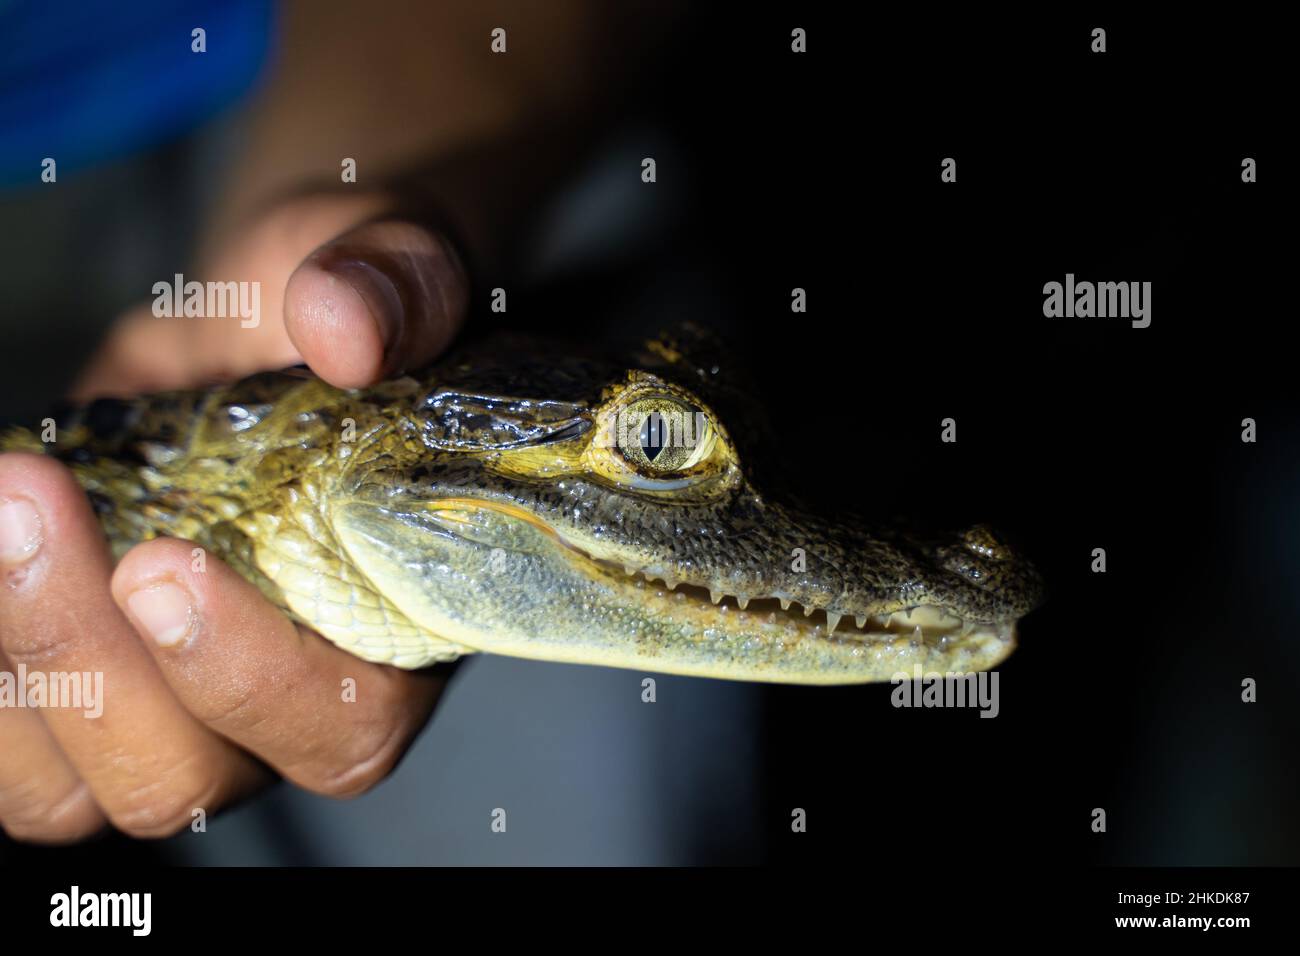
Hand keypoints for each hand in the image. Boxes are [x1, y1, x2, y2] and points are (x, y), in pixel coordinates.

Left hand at [0, 193, 467, 841]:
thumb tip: (339, 325)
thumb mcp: (397, 261)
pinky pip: (3, 729)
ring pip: (68, 785)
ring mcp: (173, 692)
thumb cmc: (359, 300)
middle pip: (180, 780)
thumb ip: (396, 289)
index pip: (341, 730)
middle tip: (34, 507)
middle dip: (88, 663)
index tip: (166, 561)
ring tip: (2, 498)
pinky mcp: (83, 661)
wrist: (270, 306)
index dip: (250, 681)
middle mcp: (282, 691)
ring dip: (14, 658)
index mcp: (392, 628)